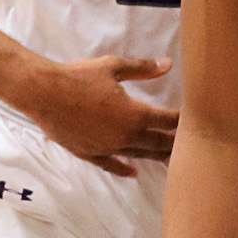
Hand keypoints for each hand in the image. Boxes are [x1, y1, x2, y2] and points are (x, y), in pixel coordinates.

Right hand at [21, 56, 176, 176]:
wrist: (44, 92)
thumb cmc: (78, 76)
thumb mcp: (113, 66)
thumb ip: (142, 68)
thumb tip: (167, 65)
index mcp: (134, 114)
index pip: (166, 121)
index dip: (181, 121)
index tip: (193, 121)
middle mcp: (124, 136)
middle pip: (157, 143)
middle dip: (174, 144)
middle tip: (190, 148)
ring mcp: (107, 148)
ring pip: (138, 155)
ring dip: (156, 157)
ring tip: (170, 160)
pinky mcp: (90, 153)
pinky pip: (112, 165)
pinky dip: (124, 169)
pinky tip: (134, 172)